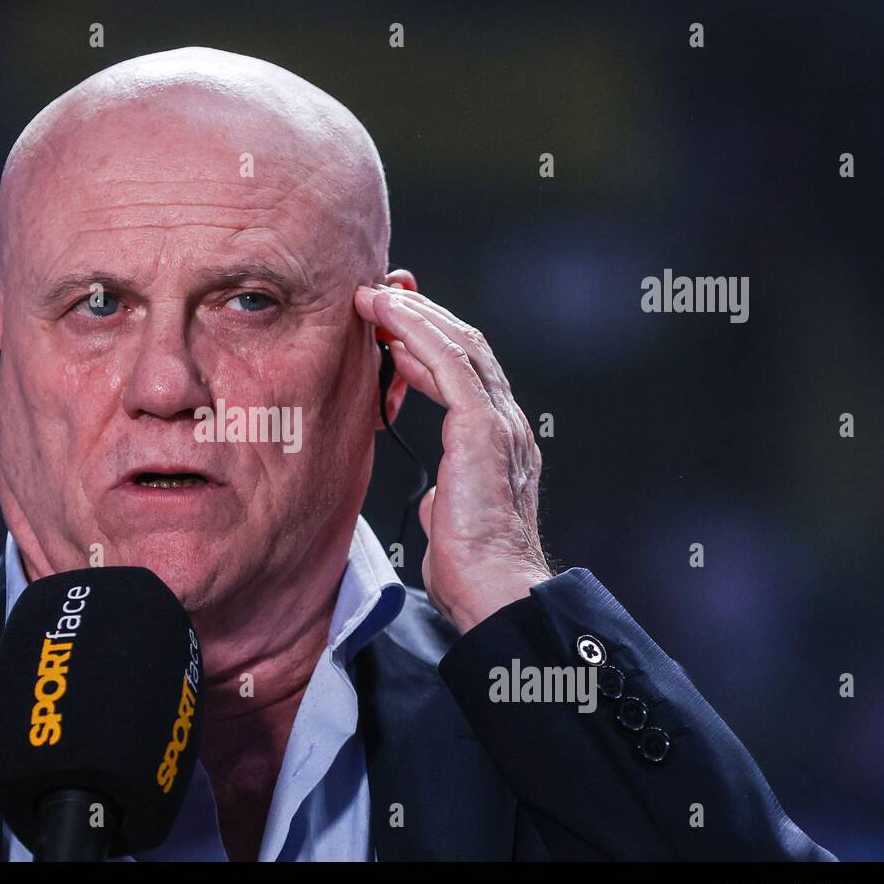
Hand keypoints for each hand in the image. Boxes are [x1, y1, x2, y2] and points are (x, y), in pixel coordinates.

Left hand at [354, 273, 551, 631]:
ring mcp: (499, 422)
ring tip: (377, 298)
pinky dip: (420, 335)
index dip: (429, 343)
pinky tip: (391, 322)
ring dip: (415, 316)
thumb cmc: (472, 566)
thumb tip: (439, 496)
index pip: (467, 373)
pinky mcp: (483, 428)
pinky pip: (452, 364)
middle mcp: (507, 423)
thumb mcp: (452, 518)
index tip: (392, 328)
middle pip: (467, 347)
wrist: (492, 588)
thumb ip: (449, 496)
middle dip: (422, 316)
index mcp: (499, 441)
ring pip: (460, 345)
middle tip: (381, 296)